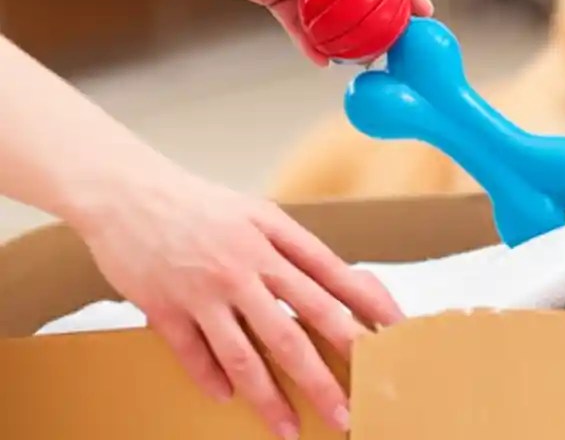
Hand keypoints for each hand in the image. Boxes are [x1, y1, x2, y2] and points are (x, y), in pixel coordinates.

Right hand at [74, 167, 403, 438]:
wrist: (126, 191)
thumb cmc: (201, 205)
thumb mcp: (259, 214)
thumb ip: (298, 250)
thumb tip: (346, 284)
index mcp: (274, 237)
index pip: (334, 278)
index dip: (368, 308)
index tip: (396, 335)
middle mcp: (245, 266)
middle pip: (297, 329)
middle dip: (327, 376)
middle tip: (351, 411)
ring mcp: (205, 290)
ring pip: (246, 356)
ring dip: (272, 399)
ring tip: (292, 430)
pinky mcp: (165, 307)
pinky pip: (195, 355)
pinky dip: (213, 380)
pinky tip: (230, 400)